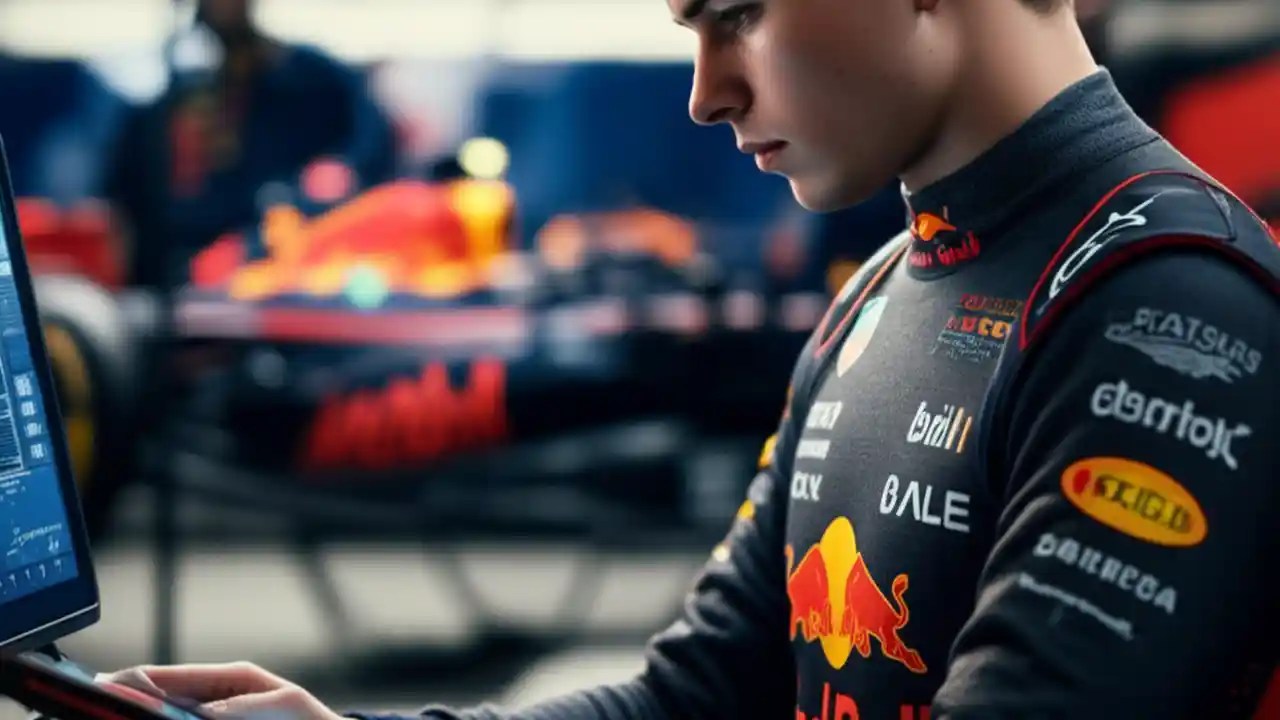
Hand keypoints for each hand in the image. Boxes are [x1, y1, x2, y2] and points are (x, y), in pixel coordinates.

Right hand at [96, 662, 344, 719]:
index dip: (137, 682)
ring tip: (115, 717)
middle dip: (131, 703)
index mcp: (230, 679)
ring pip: (167, 714)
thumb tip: (202, 712)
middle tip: (101, 709)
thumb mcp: (283, 705)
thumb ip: (243, 706)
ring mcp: (210, 717)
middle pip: (161, 699)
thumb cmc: (306, 717)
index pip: (173, 677)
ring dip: (145, 715)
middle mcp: (214, 698)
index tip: (106, 688)